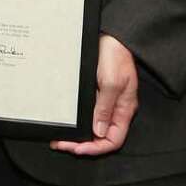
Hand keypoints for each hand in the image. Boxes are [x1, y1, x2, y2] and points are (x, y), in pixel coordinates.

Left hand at [51, 34, 138, 156]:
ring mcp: (107, 102)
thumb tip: (98, 131)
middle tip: (62, 144)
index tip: (78, 148)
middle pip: (102, 137)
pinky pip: (90, 114)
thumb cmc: (116, 56)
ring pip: (94, 127)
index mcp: (124, 109)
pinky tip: (68, 122)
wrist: (112, 36)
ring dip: (79, 135)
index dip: (96, 148)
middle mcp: (116, 109)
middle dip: (83, 144)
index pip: (114, 140)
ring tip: (61, 138)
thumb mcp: (111, 82)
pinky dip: (79, 121)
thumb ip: (105, 108)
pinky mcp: (99, 94)